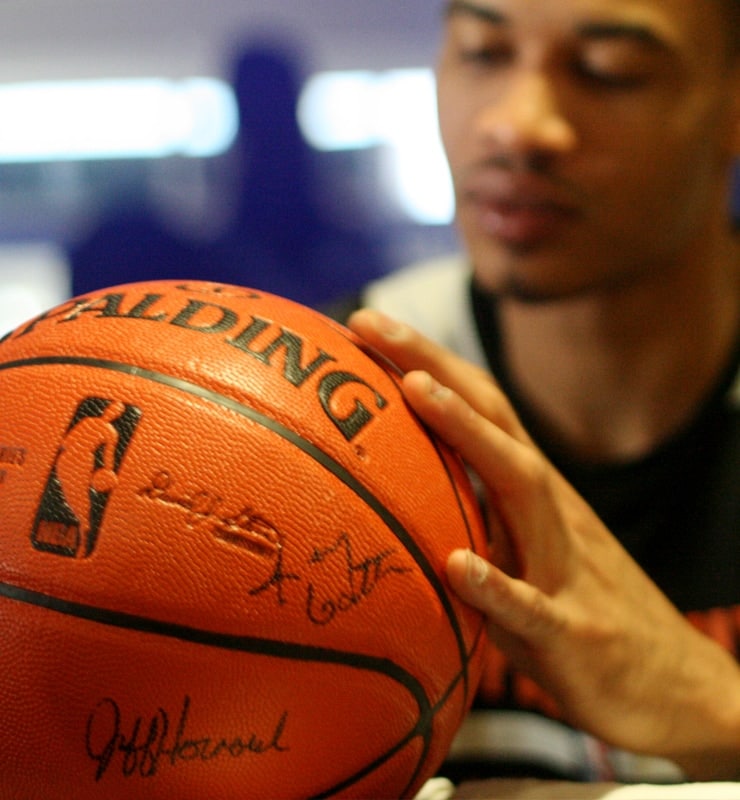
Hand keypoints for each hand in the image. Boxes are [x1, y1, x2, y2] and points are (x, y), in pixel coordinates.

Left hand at [348, 308, 739, 779]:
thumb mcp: (524, 555)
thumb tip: (397, 497)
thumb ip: (474, 519)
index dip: (426, 361)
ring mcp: (564, 568)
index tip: (367, 325)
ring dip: (470, 436)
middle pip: (494, 421)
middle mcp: (550, 512)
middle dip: (432, 366)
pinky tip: (459, 565)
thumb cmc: (581, 613)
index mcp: (532, 493)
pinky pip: (534, 608)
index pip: (479, 408)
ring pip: (522, 489)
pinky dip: (498, 585)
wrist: (677, 685)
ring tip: (415, 391)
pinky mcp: (574, 634)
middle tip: (370, 322)